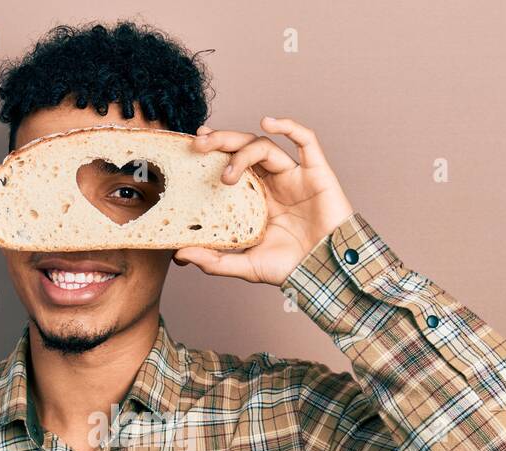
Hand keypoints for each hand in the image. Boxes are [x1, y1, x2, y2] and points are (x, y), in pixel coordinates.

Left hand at [174, 116, 354, 285]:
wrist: (326, 272)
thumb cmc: (291, 269)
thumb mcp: (246, 266)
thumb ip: (214, 261)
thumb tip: (179, 256)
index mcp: (256, 197)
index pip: (231, 163)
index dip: (214, 151)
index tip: (193, 145)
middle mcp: (273, 182)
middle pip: (243, 148)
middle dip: (221, 142)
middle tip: (199, 145)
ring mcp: (294, 175)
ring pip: (265, 146)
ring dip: (243, 153)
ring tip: (228, 176)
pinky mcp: (317, 173)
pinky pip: (307, 140)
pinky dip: (290, 126)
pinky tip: (269, 123)